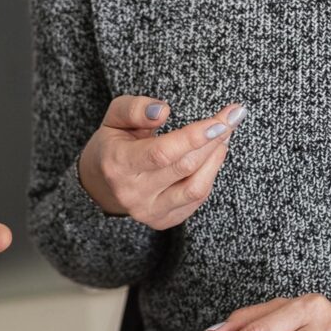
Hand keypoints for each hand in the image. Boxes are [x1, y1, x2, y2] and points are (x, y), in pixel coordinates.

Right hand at [77, 96, 243, 229]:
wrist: (99, 185)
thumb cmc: (112, 144)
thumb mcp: (114, 117)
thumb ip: (135, 109)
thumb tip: (163, 110)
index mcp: (118, 164)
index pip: (162, 152)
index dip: (195, 136)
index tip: (222, 120)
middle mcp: (133, 193)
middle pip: (185, 167)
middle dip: (214, 140)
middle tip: (231, 118)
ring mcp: (149, 211)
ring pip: (196, 188)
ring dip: (216, 159)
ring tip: (223, 136)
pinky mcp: (162, 221)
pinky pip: (196, 200)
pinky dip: (209, 175)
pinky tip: (211, 156)